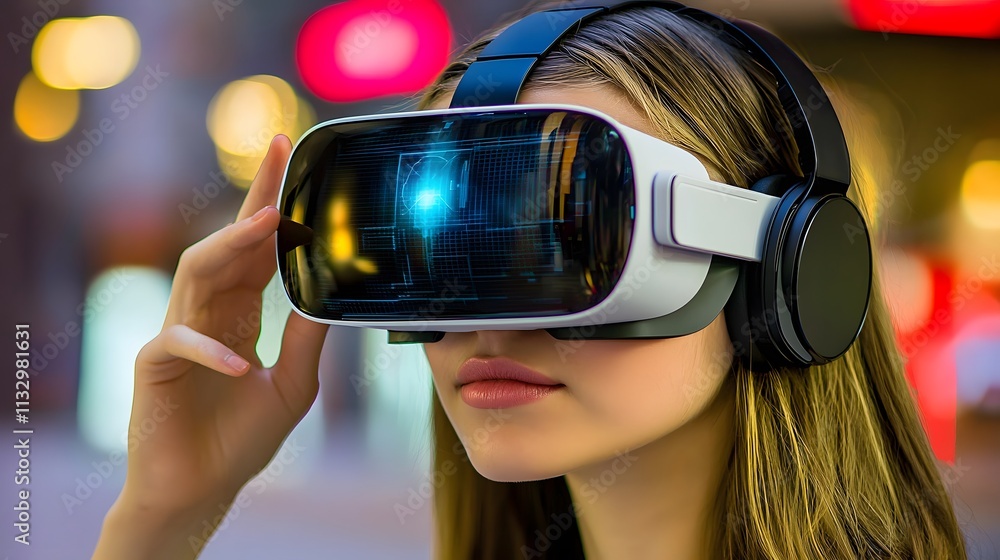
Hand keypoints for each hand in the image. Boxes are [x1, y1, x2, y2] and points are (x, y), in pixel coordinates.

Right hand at [94, 136, 329, 558]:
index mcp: (239, 310)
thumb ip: (309, 339)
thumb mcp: (294, 384)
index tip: (293, 160)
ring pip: (196, 270)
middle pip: (227, 242)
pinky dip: (210, 350)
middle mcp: (208, 311)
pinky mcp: (154, 364)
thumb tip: (334, 292)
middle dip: (254, 199)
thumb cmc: (243, 438)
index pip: (258, 248)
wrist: (201, 488)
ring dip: (233, 245)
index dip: (274, 205)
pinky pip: (178, 341)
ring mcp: (178, 331)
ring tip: (270, 223)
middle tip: (280, 154)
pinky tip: (241, 367)